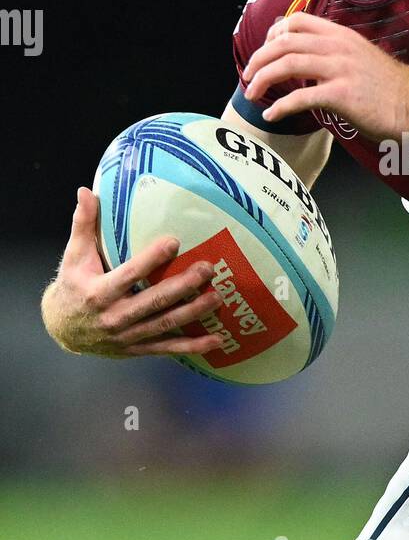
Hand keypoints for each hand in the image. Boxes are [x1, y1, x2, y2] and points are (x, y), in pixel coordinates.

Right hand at [41, 187, 225, 357]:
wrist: (61, 329)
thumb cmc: (73, 286)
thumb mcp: (74, 255)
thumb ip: (83, 224)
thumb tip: (85, 191)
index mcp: (99, 292)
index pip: (129, 274)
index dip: (151, 259)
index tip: (174, 241)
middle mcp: (115, 316)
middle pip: (153, 301)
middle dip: (182, 286)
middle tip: (207, 269)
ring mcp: (128, 336)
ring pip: (165, 324)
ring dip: (193, 312)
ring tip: (217, 297)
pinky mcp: (137, 349)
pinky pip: (167, 348)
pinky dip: (192, 346)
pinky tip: (217, 340)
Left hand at [243, 12, 408, 140]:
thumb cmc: (390, 88)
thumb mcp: (360, 58)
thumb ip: (335, 54)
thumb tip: (308, 63)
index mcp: (341, 35)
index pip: (296, 21)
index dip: (273, 34)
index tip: (265, 52)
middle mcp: (338, 46)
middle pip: (284, 41)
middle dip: (259, 59)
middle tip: (248, 77)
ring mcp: (340, 69)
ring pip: (287, 64)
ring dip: (263, 79)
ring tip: (252, 94)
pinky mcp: (342, 95)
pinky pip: (301, 97)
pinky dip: (281, 106)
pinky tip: (272, 115)